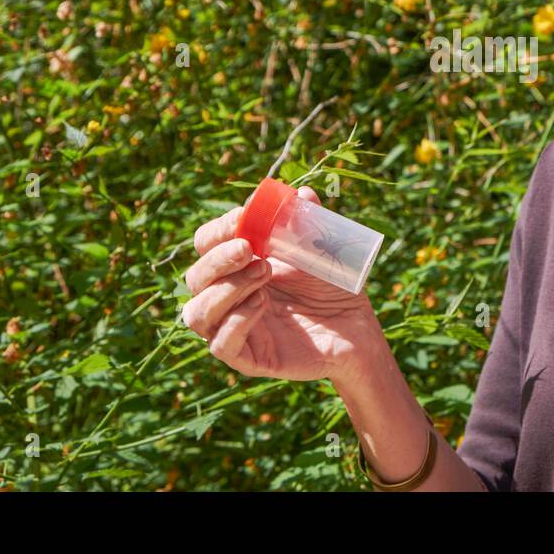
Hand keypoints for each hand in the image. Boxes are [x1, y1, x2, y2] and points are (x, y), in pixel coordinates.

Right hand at [182, 186, 383, 381]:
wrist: (358, 328)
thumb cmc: (332, 286)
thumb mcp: (319, 248)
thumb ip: (308, 221)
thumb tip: (302, 194)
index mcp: (237, 266)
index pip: (205, 245)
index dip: (217, 231)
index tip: (243, 218)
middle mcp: (228, 298)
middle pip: (195, 278)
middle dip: (219, 259)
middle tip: (251, 248)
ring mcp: (234, 329)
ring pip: (197, 314)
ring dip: (226, 289)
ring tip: (265, 273)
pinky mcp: (248, 359)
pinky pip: (221, 345)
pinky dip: (237, 321)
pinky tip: (262, 303)